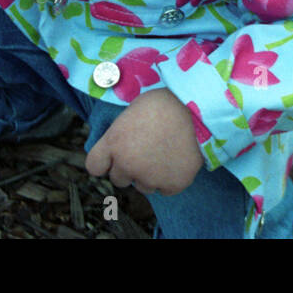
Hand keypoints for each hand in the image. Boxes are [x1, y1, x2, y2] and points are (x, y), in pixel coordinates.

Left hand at [85, 89, 202, 195]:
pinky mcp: (172, 185)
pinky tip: (177, 159)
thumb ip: (121, 134)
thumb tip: (120, 146)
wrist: (198, 109)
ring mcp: (149, 178)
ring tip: (165, 153)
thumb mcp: (132, 112)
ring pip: (142, 186)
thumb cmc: (164, 103)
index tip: (113, 157)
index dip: (105, 161)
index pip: (94, 166)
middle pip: (118, 179)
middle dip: (128, 168)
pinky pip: (165, 189)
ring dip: (150, 175)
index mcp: (113, 143)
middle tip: (145, 151)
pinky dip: (170, 178)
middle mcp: (127, 164)